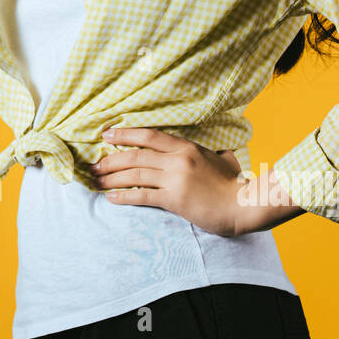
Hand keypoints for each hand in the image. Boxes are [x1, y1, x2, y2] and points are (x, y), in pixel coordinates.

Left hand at [89, 127, 248, 236]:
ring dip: (112, 179)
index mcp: (186, 146)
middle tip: (94, 165)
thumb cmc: (231, 183)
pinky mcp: (174, 199)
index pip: (148, 135)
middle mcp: (177, 160)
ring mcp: (175, 179)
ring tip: (97, 182)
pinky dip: (124, 197)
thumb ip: (198, 152)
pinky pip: (142, 196)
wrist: (244, 204)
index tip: (105, 135)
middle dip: (110, 160)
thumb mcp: (216, 157)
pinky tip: (111, 198)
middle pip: (135, 156)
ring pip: (134, 175)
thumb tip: (187, 149)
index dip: (124, 134)